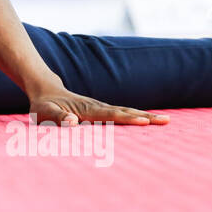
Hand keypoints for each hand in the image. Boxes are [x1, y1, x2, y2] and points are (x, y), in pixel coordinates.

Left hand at [28, 87, 169, 126]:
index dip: (127, 118)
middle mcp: (97, 107)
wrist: (45, 90)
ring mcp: (101, 107)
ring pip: (127, 111)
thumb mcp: (44, 113)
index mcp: (86, 110)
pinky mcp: (102, 110)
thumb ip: (57, 117)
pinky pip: (122, 113)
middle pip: (125, 111)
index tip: (144, 121)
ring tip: (166, 120)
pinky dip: (137, 116)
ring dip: (146, 116)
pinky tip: (150, 120)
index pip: (110, 115)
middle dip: (146, 117)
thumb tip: (72, 122)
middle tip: (167, 121)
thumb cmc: (44, 106)